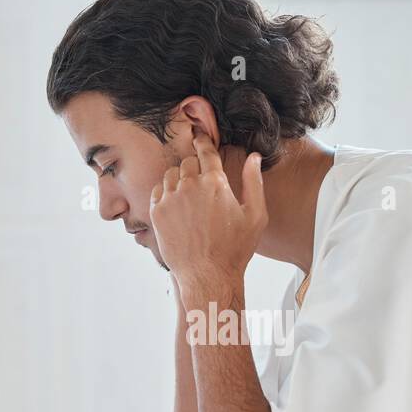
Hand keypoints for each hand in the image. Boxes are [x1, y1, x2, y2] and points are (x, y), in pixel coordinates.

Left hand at [149, 134, 266, 287]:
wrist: (207, 275)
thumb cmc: (234, 249)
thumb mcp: (255, 216)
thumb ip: (253, 182)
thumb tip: (253, 156)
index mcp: (215, 182)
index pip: (206, 151)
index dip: (203, 141)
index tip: (199, 136)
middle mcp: (190, 185)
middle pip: (188, 162)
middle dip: (195, 167)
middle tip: (201, 182)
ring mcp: (171, 198)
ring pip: (171, 174)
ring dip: (179, 178)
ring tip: (189, 195)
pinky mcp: (157, 212)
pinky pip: (158, 190)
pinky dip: (166, 192)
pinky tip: (176, 205)